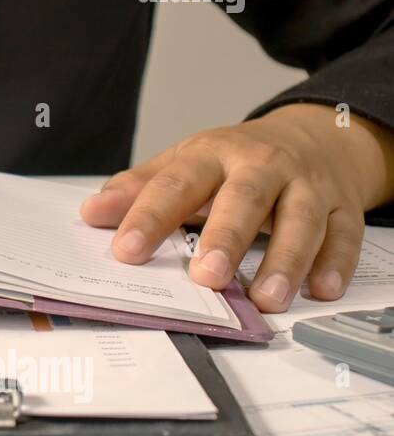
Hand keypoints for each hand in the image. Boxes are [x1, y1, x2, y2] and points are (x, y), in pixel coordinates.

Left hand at [80, 104, 393, 312]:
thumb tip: (92, 213)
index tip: (126, 250)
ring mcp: (307, 186)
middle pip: (244, 199)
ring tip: (266, 298)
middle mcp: (262, 167)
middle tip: (206, 276)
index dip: (150, 217)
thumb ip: (139, 189)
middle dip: (226, 237)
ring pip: (300, 220)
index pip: (176, 184)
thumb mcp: (184, 164)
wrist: (312, 136)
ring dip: (285, 261)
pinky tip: (322, 289)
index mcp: (212, 155)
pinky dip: (335, 263)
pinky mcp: (344, 207)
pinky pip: (344, 235)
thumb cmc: (235, 161)